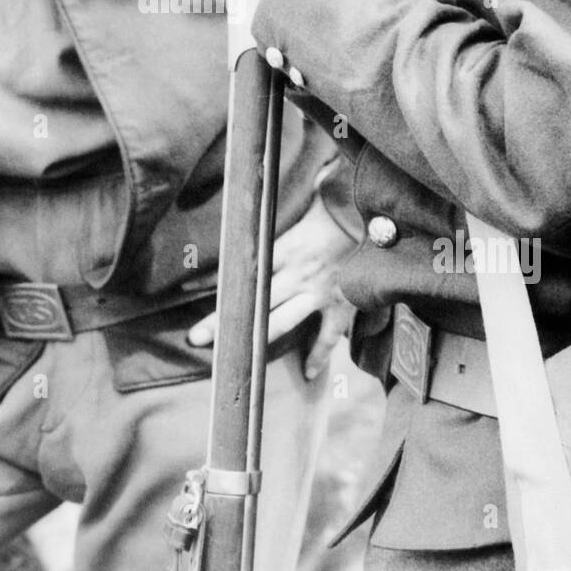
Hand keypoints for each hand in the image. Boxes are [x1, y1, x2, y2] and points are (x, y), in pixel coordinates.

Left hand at [188, 195, 357, 379]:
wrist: (378, 220)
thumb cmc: (342, 207)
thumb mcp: (311, 204)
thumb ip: (291, 209)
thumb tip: (283, 195)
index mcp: (285, 248)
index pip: (245, 271)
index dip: (219, 283)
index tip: (192, 292)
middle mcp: (296, 274)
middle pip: (253, 303)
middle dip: (225, 322)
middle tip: (198, 338)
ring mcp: (317, 293)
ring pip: (281, 322)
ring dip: (258, 342)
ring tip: (236, 363)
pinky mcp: (341, 305)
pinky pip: (327, 336)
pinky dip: (318, 355)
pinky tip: (309, 374)